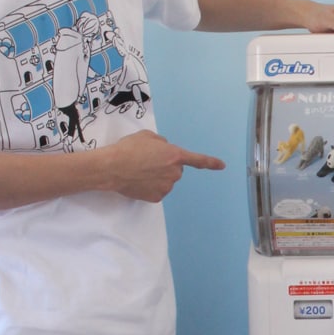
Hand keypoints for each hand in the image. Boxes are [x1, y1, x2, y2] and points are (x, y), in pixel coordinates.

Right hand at [106, 130, 224, 202]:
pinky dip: (150, 187)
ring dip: (158, 176)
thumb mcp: (148, 137)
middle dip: (166, 165)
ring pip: (166, 180)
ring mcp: (166, 187)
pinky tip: (138, 181)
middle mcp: (174, 173)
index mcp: (175, 155)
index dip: (211, 163)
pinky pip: (157, 190)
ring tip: (139, 170)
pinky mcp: (156, 197)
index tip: (222, 166)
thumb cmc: (128, 148)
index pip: (198, 160)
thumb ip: (162, 143)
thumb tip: (164, 150)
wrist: (111, 167)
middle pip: (176, 169)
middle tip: (147, 161)